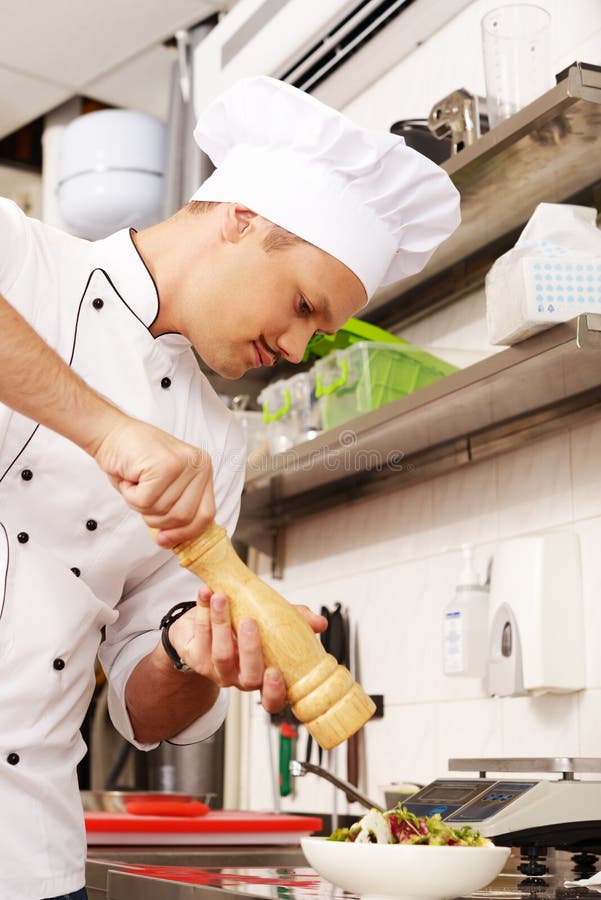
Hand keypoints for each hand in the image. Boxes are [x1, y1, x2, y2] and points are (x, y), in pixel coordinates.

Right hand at [91, 415, 215, 545]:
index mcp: (203, 471)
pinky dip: (130, 496)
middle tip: (142, 497)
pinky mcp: (164, 465)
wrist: (111, 434)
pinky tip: (130, 478)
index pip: (206, 515)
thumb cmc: (135, 461)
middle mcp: (199, 466)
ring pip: (163, 511)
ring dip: (140, 505)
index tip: (165, 540)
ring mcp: (183, 464)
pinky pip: (145, 501)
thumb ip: (176, 508)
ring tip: (136, 483)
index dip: (184, 533)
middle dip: (156, 518)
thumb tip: (176, 540)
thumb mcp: (165, 487)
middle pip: (183, 517)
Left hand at [168, 587, 327, 713]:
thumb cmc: (248, 622)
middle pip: (248, 675)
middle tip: (249, 621)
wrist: (209, 617)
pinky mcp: (196, 658)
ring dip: (221, 623)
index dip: (274, 692)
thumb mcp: (276, 621)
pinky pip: (201, 637)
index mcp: (264, 676)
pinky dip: (202, 612)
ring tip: (222, 598)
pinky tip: (206, 595)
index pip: (272, 700)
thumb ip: (298, 621)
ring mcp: (218, 671)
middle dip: (249, 648)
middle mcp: (241, 678)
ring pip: (221, 655)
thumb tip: (320, 623)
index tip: (275, 672)